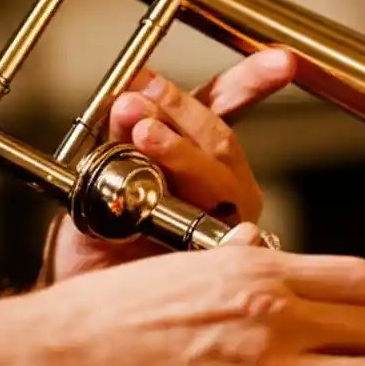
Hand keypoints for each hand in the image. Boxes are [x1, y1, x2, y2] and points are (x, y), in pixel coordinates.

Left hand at [48, 48, 295, 281]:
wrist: (84, 304)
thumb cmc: (94, 245)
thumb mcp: (97, 181)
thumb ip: (117, 144)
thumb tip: (129, 104)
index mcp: (197, 157)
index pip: (226, 107)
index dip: (252, 80)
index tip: (280, 61)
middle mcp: (225, 189)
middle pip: (221, 142)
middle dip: (184, 114)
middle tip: (140, 98)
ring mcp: (229, 224)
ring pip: (220, 180)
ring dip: (181, 153)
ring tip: (141, 132)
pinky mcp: (226, 260)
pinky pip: (220, 232)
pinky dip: (197, 216)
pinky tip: (175, 211)